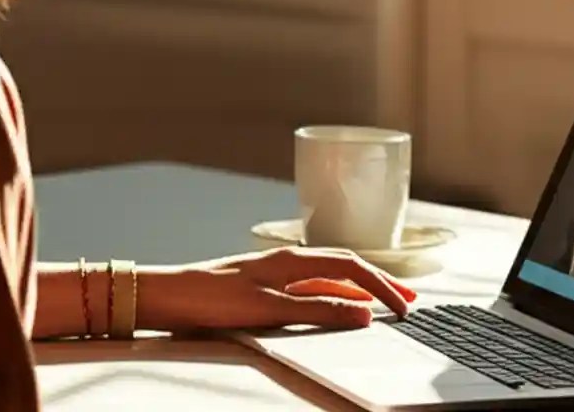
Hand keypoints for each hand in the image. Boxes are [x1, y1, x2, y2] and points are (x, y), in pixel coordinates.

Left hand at [137, 247, 416, 331]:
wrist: (165, 296)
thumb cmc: (209, 298)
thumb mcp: (268, 309)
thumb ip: (317, 310)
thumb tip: (361, 313)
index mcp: (292, 261)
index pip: (351, 268)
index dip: (381, 286)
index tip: (402, 306)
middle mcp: (287, 261)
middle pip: (346, 267)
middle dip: (380, 282)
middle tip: (408, 300)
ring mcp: (276, 272)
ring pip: (331, 276)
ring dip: (360, 288)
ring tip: (382, 302)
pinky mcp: (264, 284)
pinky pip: (312, 285)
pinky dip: (336, 294)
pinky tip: (338, 304)